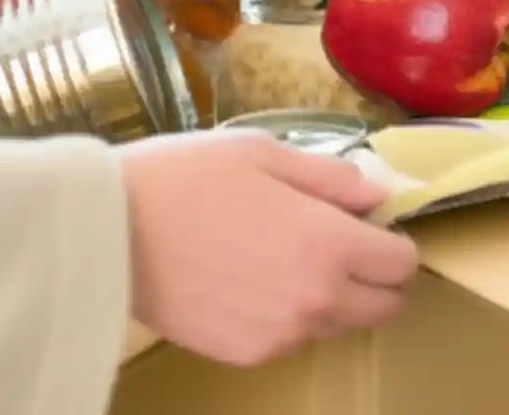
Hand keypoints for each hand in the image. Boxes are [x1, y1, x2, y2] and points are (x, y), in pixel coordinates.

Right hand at [118, 128, 417, 366]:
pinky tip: (249, 281)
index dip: (393, 241)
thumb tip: (375, 197)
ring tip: (282, 258)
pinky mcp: (245, 354)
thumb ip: (331, 179)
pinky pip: (290, 339)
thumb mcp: (264, 154)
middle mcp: (315, 299)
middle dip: (376, 277)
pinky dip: (287, 316)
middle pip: (384, 307)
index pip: (401, 263)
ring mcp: (281, 335)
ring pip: (336, 324)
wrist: (107, 230)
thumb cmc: (184, 178)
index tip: (369, 225)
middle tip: (340, 245)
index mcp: (328, 243)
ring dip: (331, 297)